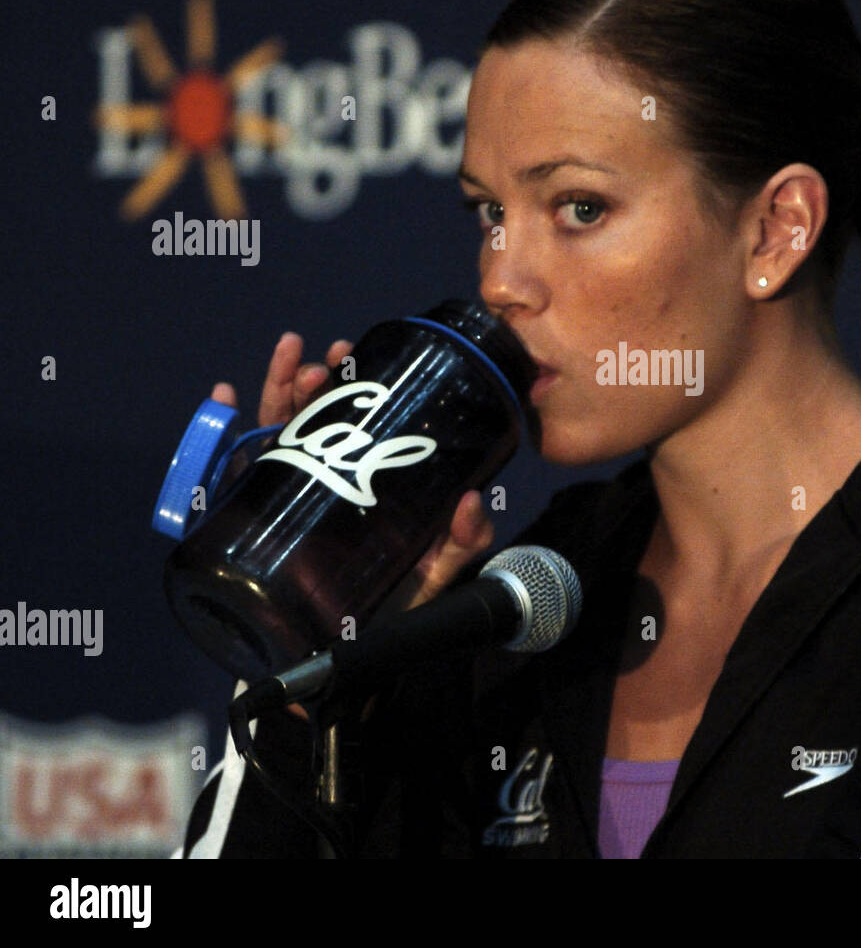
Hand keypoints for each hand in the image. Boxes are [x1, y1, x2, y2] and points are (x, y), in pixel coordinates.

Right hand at [211, 333, 495, 719]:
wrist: (342, 673)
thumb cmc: (390, 613)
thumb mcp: (435, 575)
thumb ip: (460, 544)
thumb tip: (471, 502)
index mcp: (361, 487)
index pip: (354, 426)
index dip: (351, 389)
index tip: (351, 357)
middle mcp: (321, 486)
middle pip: (311, 420)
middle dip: (312, 381)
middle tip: (325, 361)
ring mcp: (283, 504)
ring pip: (273, 435)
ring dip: (277, 393)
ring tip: (291, 365)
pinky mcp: (251, 529)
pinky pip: (230, 476)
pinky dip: (220, 432)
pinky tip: (223, 396)